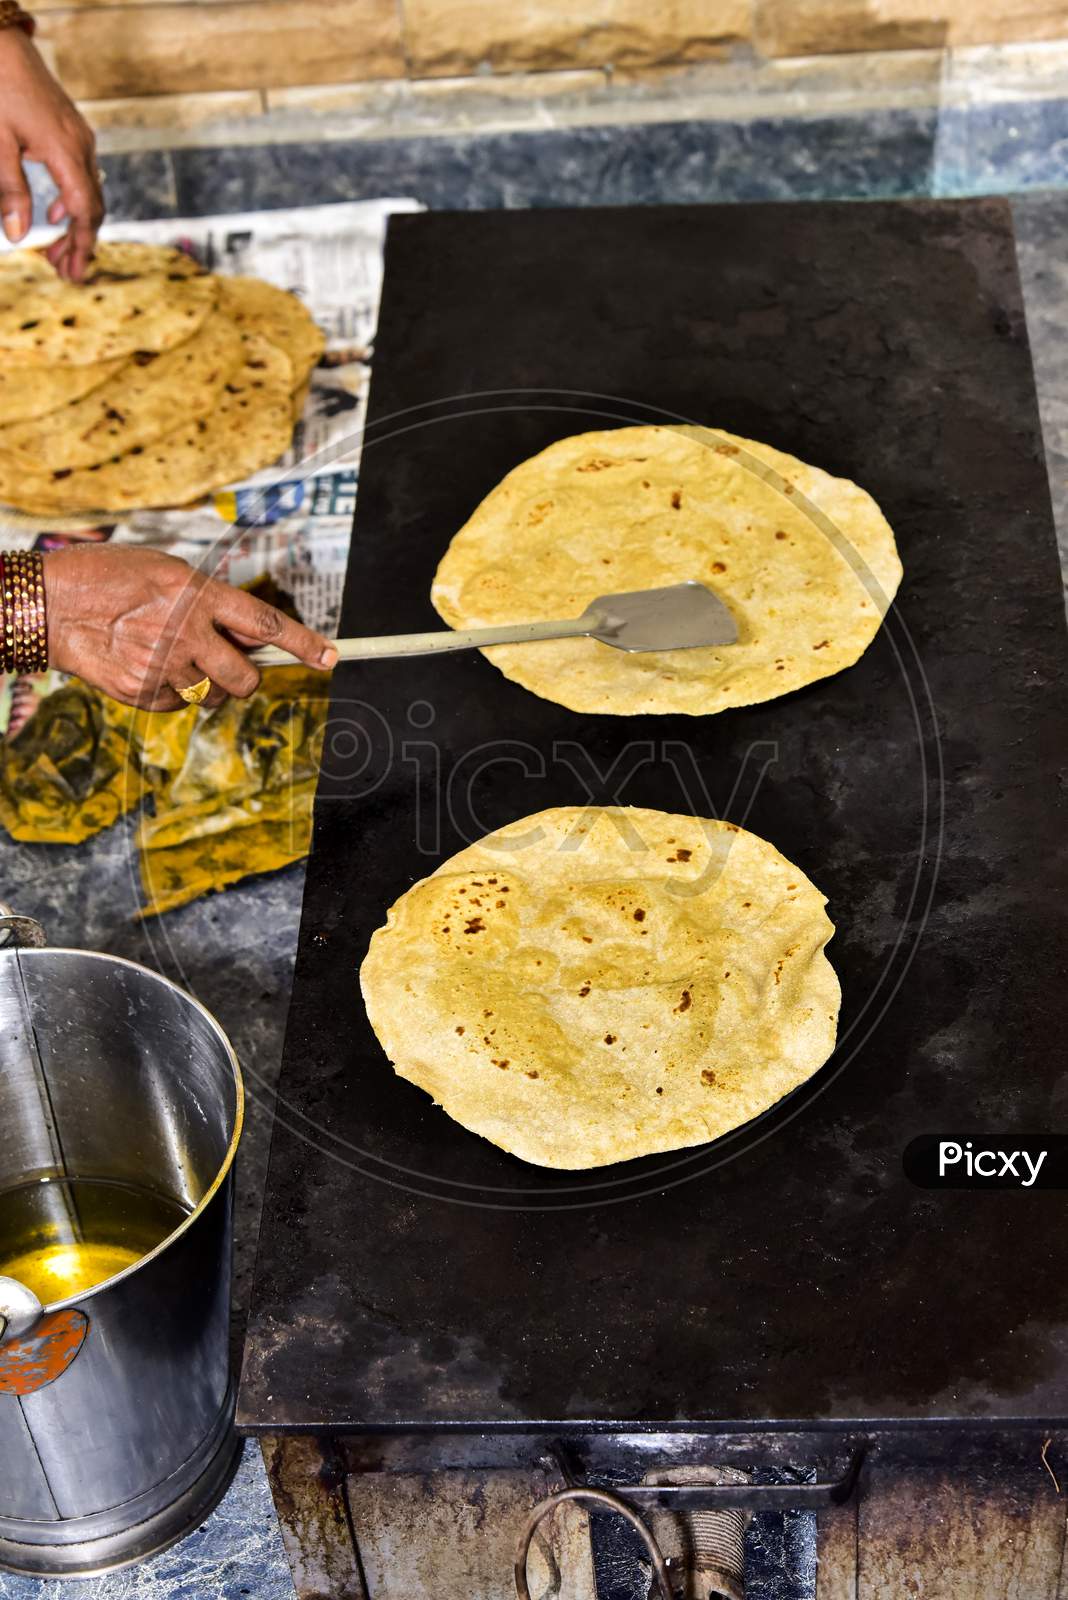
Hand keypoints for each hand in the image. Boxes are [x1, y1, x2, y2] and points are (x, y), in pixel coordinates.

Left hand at [0, 28, 103, 280]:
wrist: (2, 41)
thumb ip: (10, 190)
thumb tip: (17, 236)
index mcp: (66, 152)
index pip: (84, 212)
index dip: (81, 247)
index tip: (74, 275)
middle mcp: (81, 146)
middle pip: (92, 208)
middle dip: (80, 244)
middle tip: (64, 273)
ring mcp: (79, 136)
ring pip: (88, 193)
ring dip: (75, 225)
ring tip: (57, 250)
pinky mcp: (71, 129)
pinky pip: (82, 174)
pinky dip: (72, 201)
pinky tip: (56, 213)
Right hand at [43, 545, 338, 710]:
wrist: (51, 604)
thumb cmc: (112, 579)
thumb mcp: (168, 573)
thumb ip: (210, 603)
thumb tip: (250, 635)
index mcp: (196, 594)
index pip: (264, 623)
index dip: (302, 643)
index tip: (330, 657)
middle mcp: (184, 632)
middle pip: (245, 678)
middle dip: (246, 679)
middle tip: (229, 666)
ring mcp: (162, 666)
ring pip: (212, 698)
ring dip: (206, 687)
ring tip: (174, 658)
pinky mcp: (141, 692)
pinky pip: (177, 706)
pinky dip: (170, 693)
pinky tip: (146, 666)